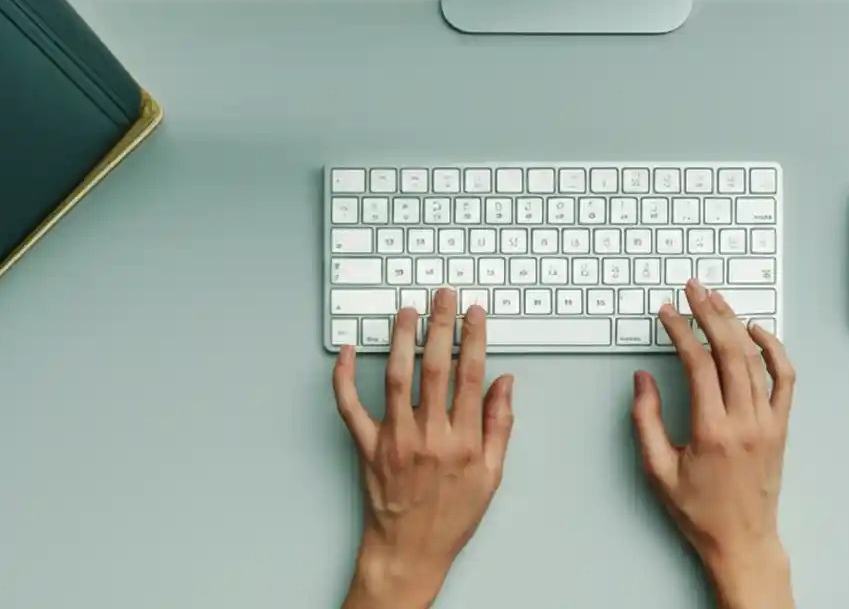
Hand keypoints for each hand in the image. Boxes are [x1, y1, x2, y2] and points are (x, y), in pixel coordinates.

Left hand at [333, 288, 514, 608]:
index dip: (474, 338)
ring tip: (405, 312)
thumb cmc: (450, 518)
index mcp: (462, 441)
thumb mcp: (492, 476)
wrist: (409, 551)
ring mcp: (393, 439)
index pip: (470, 375)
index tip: (474, 313)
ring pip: (395, 377)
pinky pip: (349, 406)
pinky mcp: (366, 447)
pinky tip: (345, 353)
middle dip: (440, 325)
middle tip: (442, 297)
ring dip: (400, 339)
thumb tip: (505, 383)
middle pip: (435, 367)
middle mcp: (427, 435)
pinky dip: (343, 378)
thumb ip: (499, 425)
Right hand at [632, 280, 796, 608]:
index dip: (680, 331)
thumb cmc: (699, 512)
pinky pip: (784, 377)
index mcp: (712, 431)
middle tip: (693, 289)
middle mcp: (744, 421)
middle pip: (729, 351)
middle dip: (709, 313)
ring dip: (735, 324)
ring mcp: (768, 422)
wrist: (742, 540)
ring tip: (716, 300)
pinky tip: (756, 331)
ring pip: (754, 358)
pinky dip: (773, 349)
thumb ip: (646, 421)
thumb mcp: (657, 471)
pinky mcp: (781, 425)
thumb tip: (643, 379)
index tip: (667, 312)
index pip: (697, 364)